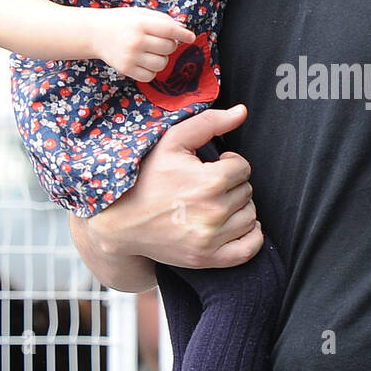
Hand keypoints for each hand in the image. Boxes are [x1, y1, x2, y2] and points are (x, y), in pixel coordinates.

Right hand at [75, 104, 262, 278]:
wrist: (120, 220)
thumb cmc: (146, 176)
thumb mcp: (172, 141)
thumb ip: (209, 122)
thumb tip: (243, 112)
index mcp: (209, 181)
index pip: (243, 168)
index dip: (229, 164)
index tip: (211, 168)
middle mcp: (213, 212)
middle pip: (247, 192)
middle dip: (232, 186)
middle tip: (207, 187)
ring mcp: (210, 239)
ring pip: (250, 217)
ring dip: (239, 209)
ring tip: (215, 204)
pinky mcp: (206, 259)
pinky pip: (248, 249)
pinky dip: (251, 238)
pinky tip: (235, 225)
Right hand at [90, 8, 194, 80]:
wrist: (94, 33)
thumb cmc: (122, 22)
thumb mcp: (140, 13)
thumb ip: (162, 19)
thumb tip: (182, 30)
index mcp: (141, 23)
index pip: (170, 30)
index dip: (183, 34)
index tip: (190, 38)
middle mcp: (136, 41)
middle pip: (169, 48)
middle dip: (170, 45)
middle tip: (160, 41)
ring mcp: (131, 57)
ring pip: (162, 64)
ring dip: (162, 58)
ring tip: (152, 52)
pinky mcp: (126, 69)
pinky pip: (150, 76)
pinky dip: (152, 70)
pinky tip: (145, 62)